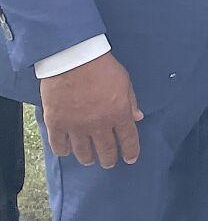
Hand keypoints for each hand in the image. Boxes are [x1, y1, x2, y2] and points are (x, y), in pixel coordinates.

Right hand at [40, 51, 142, 167]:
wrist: (73, 58)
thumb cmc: (102, 66)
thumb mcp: (125, 81)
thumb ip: (131, 102)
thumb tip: (137, 118)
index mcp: (119, 113)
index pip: (128, 140)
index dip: (130, 152)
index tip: (130, 159)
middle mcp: (99, 124)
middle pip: (106, 150)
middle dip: (109, 160)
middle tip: (108, 163)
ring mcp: (77, 126)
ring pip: (83, 152)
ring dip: (88, 158)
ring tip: (89, 160)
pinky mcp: (57, 123)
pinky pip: (59, 145)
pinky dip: (63, 151)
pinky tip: (67, 151)